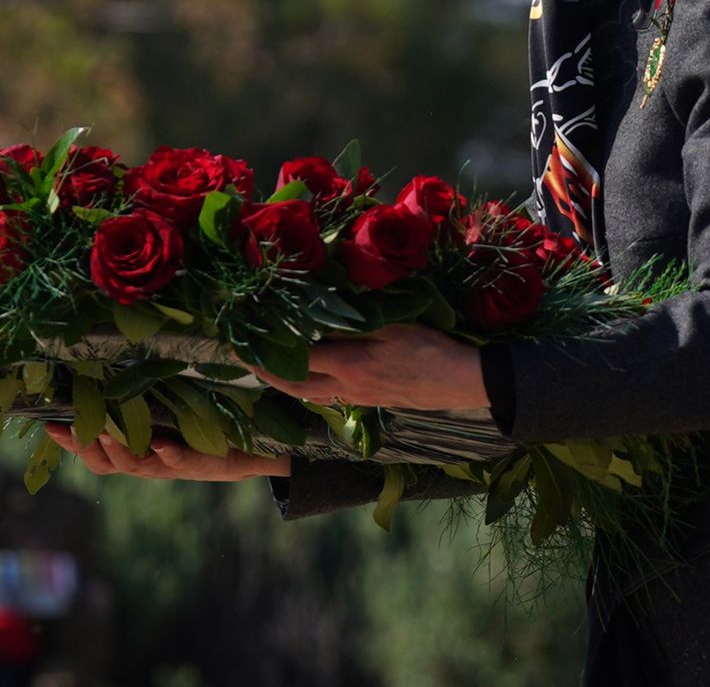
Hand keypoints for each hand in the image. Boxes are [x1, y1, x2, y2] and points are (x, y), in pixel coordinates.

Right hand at [45, 426, 287, 480]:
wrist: (236, 452)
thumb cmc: (190, 429)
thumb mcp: (158, 414)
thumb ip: (132, 402)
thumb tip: (103, 367)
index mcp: (131, 450)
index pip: (92, 452)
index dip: (69, 443)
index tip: (48, 426)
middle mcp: (144, 462)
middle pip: (106, 464)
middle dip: (86, 447)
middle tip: (70, 429)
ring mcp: (167, 464)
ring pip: (135, 464)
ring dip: (118, 450)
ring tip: (106, 433)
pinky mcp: (195, 461)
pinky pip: (178, 460)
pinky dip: (167, 453)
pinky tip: (161, 443)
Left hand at [255, 325, 488, 410]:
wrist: (465, 381)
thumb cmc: (431, 348)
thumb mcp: (394, 325)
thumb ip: (356, 318)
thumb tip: (322, 308)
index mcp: (350, 365)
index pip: (298, 360)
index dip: (268, 352)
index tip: (245, 342)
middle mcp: (348, 387)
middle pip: (297, 387)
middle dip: (267, 375)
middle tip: (244, 361)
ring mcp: (361, 398)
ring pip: (313, 396)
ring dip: (288, 385)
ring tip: (270, 370)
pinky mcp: (373, 401)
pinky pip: (333, 397)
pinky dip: (314, 388)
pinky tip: (312, 377)